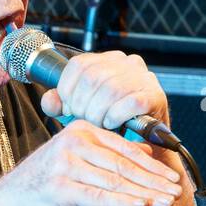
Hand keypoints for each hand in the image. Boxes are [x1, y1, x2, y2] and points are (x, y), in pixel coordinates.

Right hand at [0, 118, 182, 205]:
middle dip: (152, 180)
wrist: (6, 204)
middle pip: (122, 164)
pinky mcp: (59, 187)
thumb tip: (143, 154)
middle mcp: (72, 142)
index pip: (123, 148)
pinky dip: (120, 202)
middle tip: (175, 191)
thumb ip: (105, 156)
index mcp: (79, 130)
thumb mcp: (75, 162)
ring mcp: (64, 164)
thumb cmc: (42, 186)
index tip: (171, 176)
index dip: (151, 164)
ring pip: (113, 181)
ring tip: (164, 202)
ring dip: (143, 193)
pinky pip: (97, 196)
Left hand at [40, 49, 169, 129]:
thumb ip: (61, 104)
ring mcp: (143, 77)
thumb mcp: (81, 111)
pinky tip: (113, 124)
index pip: (78, 65)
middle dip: (82, 105)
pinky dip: (116, 117)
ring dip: (98, 113)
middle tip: (85, 121)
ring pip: (110, 90)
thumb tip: (50, 100)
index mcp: (106, 60)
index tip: (69, 109)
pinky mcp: (155, 95)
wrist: (142, 145)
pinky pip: (129, 103)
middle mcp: (126, 62)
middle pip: (92, 78)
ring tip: (99, 125)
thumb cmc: (110, 124)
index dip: (67, 90)